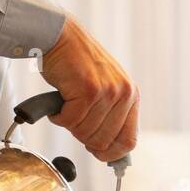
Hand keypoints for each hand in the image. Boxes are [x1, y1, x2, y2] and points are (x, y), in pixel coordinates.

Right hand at [41, 17, 138, 161]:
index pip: (129, 141)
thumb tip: (106, 150)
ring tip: (66, 105)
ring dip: (68, 123)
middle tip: (73, 120)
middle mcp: (123, 94)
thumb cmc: (77, 64)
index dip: (110, 153)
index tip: (96, 153)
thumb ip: (110, 114)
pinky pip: (70, 121)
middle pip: (103, 141)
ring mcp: (107, 92)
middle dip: (82, 136)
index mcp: (131, 96)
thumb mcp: (104, 88)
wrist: (62, 37)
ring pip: (84, 132)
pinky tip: (58, 101)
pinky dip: (58, 116)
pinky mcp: (88, 90)